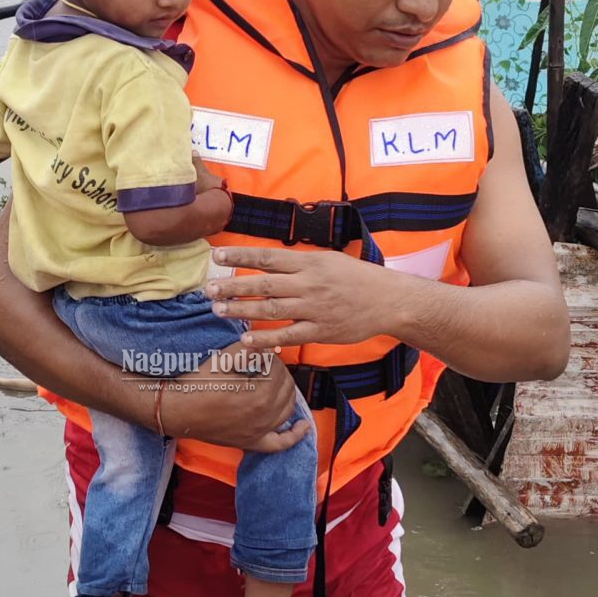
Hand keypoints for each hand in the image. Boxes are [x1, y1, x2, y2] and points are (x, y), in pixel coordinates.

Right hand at [157, 340, 305, 452]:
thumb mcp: (223, 359)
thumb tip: (268, 346)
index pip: (279, 370)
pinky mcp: (252, 442)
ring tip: (278, 383)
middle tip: (266, 366)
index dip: (271, 358)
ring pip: (288, 410)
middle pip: (286, 389)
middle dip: (280, 373)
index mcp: (260, 394)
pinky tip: (303, 426)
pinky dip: (295, 435)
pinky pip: (280, 443)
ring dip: (287, 394)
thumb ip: (250, 350)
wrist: (178, 410)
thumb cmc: (198, 384)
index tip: (261, 354)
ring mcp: (260, 431)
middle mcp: (265, 415)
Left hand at [208, 243, 399, 352]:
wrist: (388, 301)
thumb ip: (297, 264)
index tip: (216, 256)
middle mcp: (309, 284)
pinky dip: (266, 339)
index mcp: (309, 263)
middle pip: (264, 284)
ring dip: (242, 310)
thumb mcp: (327, 260)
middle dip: (233, 286)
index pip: (268, 257)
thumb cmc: (356, 278)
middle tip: (209, 289)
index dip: (240, 256)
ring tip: (219, 310)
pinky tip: (247, 340)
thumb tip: (265, 264)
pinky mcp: (321, 331)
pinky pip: (288, 336)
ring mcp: (314, 309)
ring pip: (272, 310)